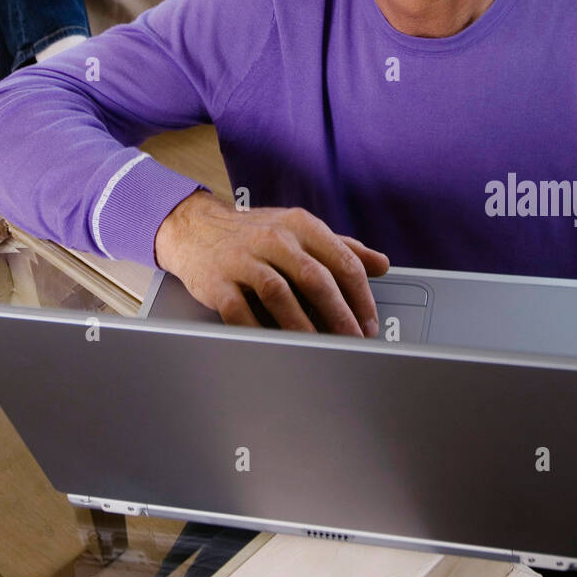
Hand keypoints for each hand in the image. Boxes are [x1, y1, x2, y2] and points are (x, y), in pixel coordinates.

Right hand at [154, 190, 389, 337]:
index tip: (370, 324)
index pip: (341, 260)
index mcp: (299, 224)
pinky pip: (241, 311)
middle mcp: (272, 237)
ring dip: (305, 328)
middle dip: (340, 316)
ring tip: (322, 352)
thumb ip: (340, 247)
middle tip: (353, 343)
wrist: (194, 228)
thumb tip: (381, 263)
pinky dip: (261, 332)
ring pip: (280, 295)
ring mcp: (242, 258)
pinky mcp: (217, 281)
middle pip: (315, 279)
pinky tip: (277, 348)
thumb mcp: (298, 230)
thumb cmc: (253, 234)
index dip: (361, 297)